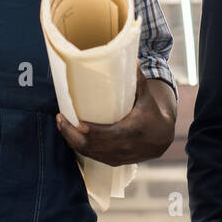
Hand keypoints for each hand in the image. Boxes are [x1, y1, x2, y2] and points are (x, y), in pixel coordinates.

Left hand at [55, 63, 174, 165]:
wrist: (161, 138)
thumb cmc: (151, 113)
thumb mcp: (147, 97)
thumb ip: (139, 81)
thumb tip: (134, 60)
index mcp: (133, 131)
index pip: (111, 135)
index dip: (93, 132)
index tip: (78, 123)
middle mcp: (124, 147)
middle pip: (93, 145)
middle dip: (73, 134)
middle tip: (60, 119)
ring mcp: (118, 156)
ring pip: (90, 153)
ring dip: (72, 140)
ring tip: (61, 124)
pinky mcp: (113, 161)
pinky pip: (92, 156)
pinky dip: (79, 147)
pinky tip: (69, 136)